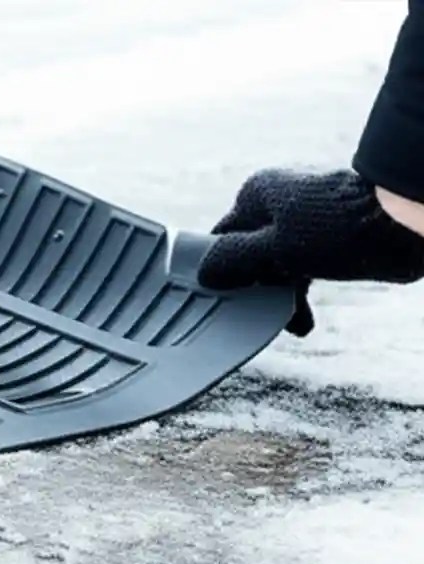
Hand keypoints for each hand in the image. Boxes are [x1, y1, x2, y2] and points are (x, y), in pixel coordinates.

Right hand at [198, 169, 423, 335]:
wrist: (403, 223)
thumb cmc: (338, 228)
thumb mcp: (276, 247)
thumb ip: (236, 260)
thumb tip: (204, 274)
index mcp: (256, 195)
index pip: (220, 237)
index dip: (218, 268)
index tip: (220, 299)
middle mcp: (276, 204)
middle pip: (248, 255)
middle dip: (253, 290)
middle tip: (254, 319)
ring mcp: (301, 222)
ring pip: (274, 267)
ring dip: (278, 298)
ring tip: (288, 323)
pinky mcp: (325, 241)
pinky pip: (299, 271)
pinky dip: (298, 296)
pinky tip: (301, 322)